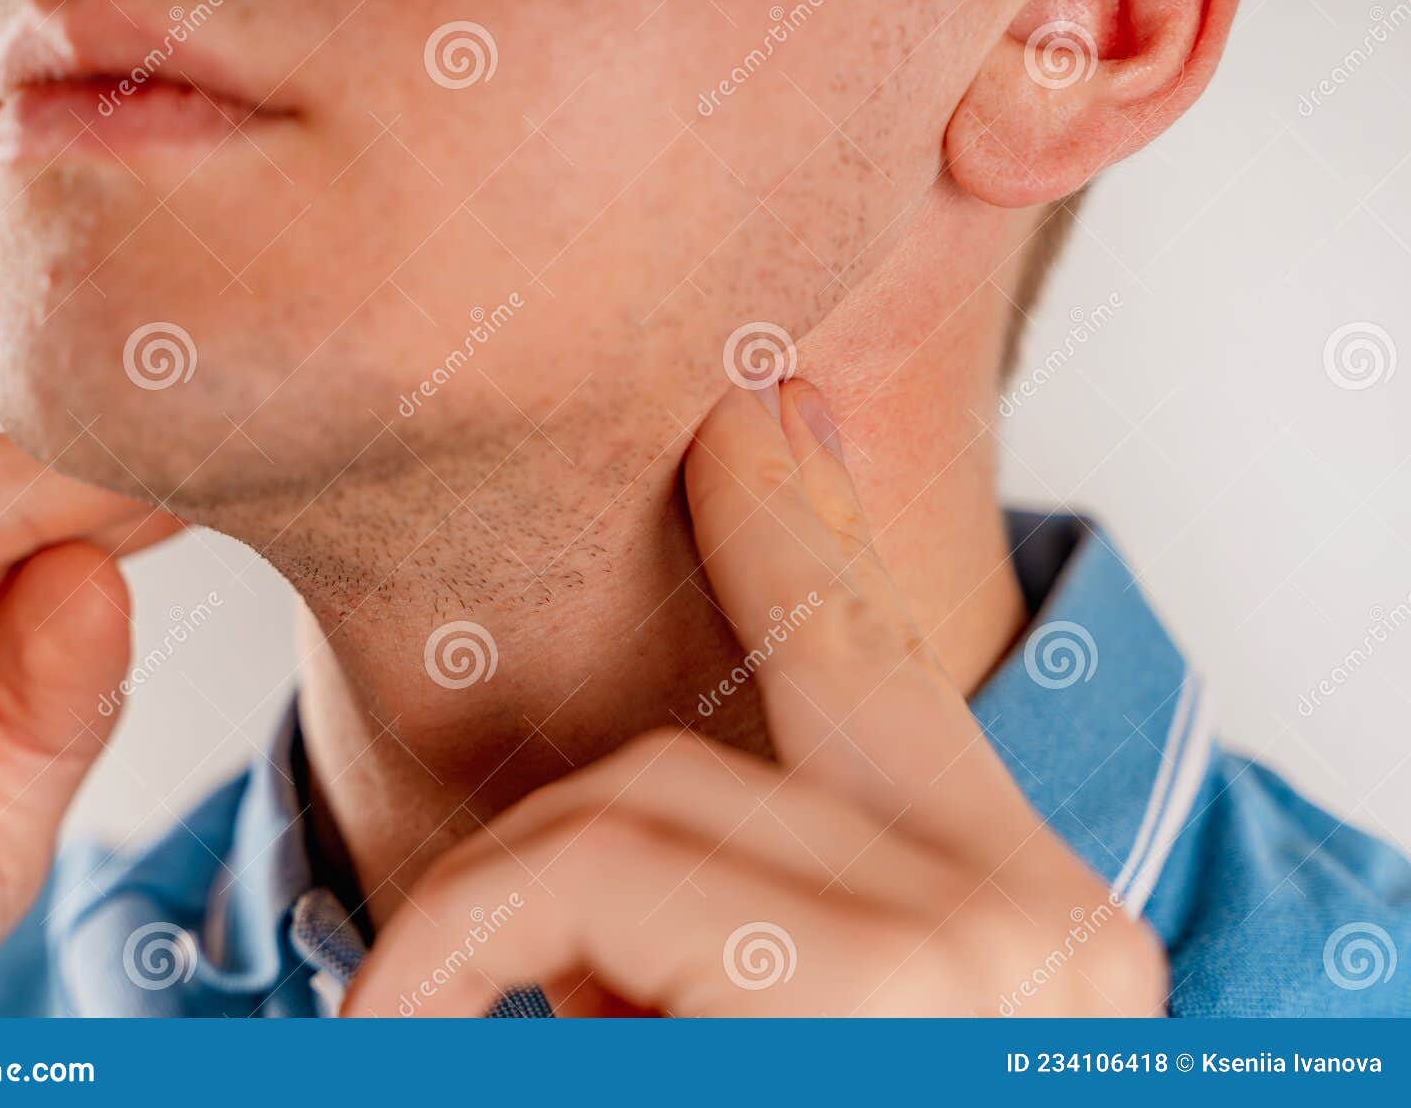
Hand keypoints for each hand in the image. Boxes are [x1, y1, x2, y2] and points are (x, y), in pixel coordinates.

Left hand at [344, 381, 1166, 1016]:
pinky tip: (428, 1034)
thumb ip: (753, 916)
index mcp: (1030, 929)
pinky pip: (579, 884)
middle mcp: (1041, 926)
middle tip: (422, 993)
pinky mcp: (871, 1006)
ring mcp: (977, 968)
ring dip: (483, 928)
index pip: (881, 670)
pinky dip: (466, 954)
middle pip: (688, 759)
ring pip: (621, 806)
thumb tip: (627, 803)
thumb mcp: (806, 1023)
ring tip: (441, 1048)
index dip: (798, 533)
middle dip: (526, 854)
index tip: (742, 418)